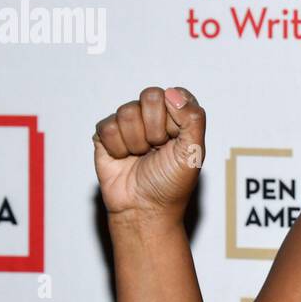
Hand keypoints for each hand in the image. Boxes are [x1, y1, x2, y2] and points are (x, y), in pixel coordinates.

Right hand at [93, 86, 204, 224]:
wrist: (145, 208)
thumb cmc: (172, 183)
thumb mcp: (194, 152)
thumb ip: (193, 118)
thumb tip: (171, 93)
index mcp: (178, 116)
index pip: (174, 94)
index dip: (174, 116)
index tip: (175, 138)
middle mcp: (153, 116)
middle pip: (150, 96)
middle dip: (156, 128)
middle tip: (157, 148)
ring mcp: (129, 124)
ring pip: (127, 112)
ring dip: (137, 142)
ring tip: (141, 156)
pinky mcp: (106, 134)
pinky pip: (107, 127)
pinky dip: (118, 148)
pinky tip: (124, 159)